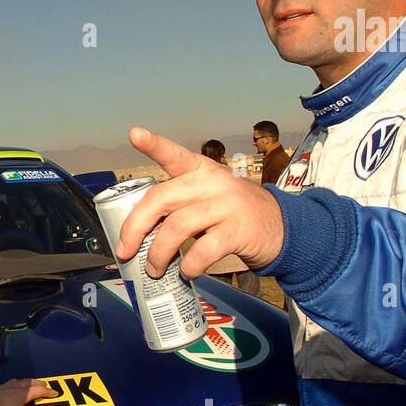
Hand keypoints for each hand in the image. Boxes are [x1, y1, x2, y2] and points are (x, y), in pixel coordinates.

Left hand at [0, 378, 55, 405]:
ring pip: (21, 381)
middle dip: (40, 383)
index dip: (48, 392)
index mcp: (23, 394)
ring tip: (31, 382)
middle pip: (31, 382)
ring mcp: (6, 386)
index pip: (40, 390)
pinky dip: (17, 382)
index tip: (54, 393)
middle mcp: (16, 387)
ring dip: (29, 381)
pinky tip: (13, 384)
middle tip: (46, 384)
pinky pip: (11, 382)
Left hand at [116, 127, 284, 278]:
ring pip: (178, 226)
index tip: (135, 133)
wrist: (281, 229)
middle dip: (135, 227)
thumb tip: (137, 237)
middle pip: (162, 198)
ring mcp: (228, 205)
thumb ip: (177, 207)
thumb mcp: (207, 199)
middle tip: (124, 250)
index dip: (153, 144)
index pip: (174, 155)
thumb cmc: (232, 215)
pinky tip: (186, 272)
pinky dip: (189, 265)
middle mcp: (213, 182)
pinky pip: (204, 250)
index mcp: (201, 171)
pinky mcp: (239, 231)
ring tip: (154, 268)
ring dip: (158, 253)